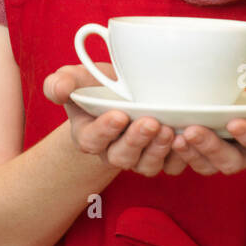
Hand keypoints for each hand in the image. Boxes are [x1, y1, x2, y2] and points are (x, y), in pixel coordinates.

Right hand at [44, 64, 189, 176]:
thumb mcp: (76, 78)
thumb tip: (60, 88)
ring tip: (168, 130)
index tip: (119, 115)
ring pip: (147, 165)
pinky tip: (185, 138)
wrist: (122, 94)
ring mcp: (139, 156)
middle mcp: (113, 150)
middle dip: (136, 141)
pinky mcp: (162, 156)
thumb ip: (61, 83)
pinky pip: (171, 166)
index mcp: (89, 135)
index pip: (92, 140)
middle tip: (150, 122)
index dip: (104, 131)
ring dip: (158, 150)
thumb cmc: (97, 86)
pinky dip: (180, 157)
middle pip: (121, 156)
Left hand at [165, 64, 245, 176]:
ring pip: (210, 164)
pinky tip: (168, 136)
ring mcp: (230, 151)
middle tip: (191, 130)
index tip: (235, 122)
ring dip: (192, 153)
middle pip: (230, 162)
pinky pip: (196, 158)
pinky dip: (183, 152)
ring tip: (176, 136)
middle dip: (210, 148)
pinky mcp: (213, 146)